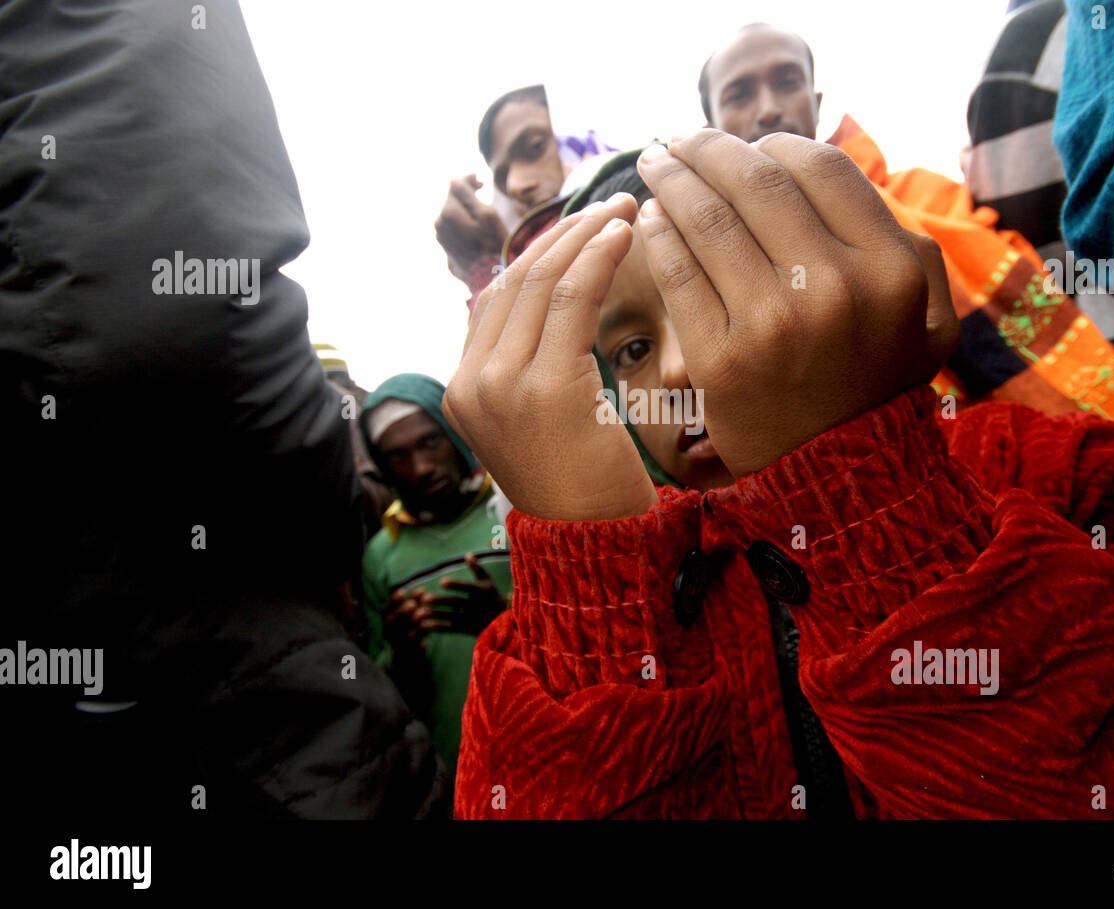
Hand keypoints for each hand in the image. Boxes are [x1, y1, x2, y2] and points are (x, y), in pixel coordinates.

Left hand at [384, 555, 507, 641]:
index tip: (441, 582)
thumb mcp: (488, 583)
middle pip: (456, 603)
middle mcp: (476, 606)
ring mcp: (472, 619)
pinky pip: (451, 629)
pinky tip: (424, 625)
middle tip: (425, 598)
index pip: (467, 588)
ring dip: (435, 615)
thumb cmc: (493, 598)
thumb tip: (467, 554)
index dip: (455, 585)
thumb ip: (477, 569)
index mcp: (482, 592)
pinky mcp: (467, 630)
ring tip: (419, 613)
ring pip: (451, 617)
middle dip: (440, 601)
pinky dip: (438, 628)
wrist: (505, 624)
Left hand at [434, 174, 507, 281]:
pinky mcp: (446, 246)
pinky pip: (452, 226)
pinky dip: (462, 222)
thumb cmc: (494, 246)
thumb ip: (467, 193)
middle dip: (466, 194)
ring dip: (464, 208)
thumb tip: (454, 180)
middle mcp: (440, 223)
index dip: (470, 180)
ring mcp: (441, 236)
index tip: (482, 183)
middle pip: (451, 197)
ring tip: (481, 213)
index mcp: (448, 212)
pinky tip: (475, 228)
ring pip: (451, 211)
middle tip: (483, 193)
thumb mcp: (487, 215)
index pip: (455, 184)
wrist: (490, 280)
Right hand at [442, 194, 658, 521]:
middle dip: (565, 233)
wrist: (594, 549)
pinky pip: (571, 300)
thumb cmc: (584, 488)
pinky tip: (626, 235)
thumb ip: (530, 370)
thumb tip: (549, 309)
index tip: (583, 226)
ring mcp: (501, 385)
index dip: (540, 254)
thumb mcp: (541, 424)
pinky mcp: (545, 388)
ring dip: (585, 235)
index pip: (496, 300)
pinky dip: (598, 257)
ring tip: (626, 209)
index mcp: (462, 391)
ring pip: (541, 281)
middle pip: (514, 281)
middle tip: (612, 202)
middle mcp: (470, 384)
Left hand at [634, 130, 958, 476]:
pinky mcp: (719, 360)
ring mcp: (772, 325)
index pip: (818, 167)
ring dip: (671, 180)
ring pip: (706, 221)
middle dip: (707, 149)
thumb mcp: (926, 314)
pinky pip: (677, 273)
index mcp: (888, 268)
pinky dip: (657, 235)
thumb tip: (833, 178)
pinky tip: (650, 218)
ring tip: (654, 165)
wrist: (841, 474)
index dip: (773, 144)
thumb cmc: (876, 381)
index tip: (746, 146)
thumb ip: (906, 241)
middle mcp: (833, 289)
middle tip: (680, 140)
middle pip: (754, 183)